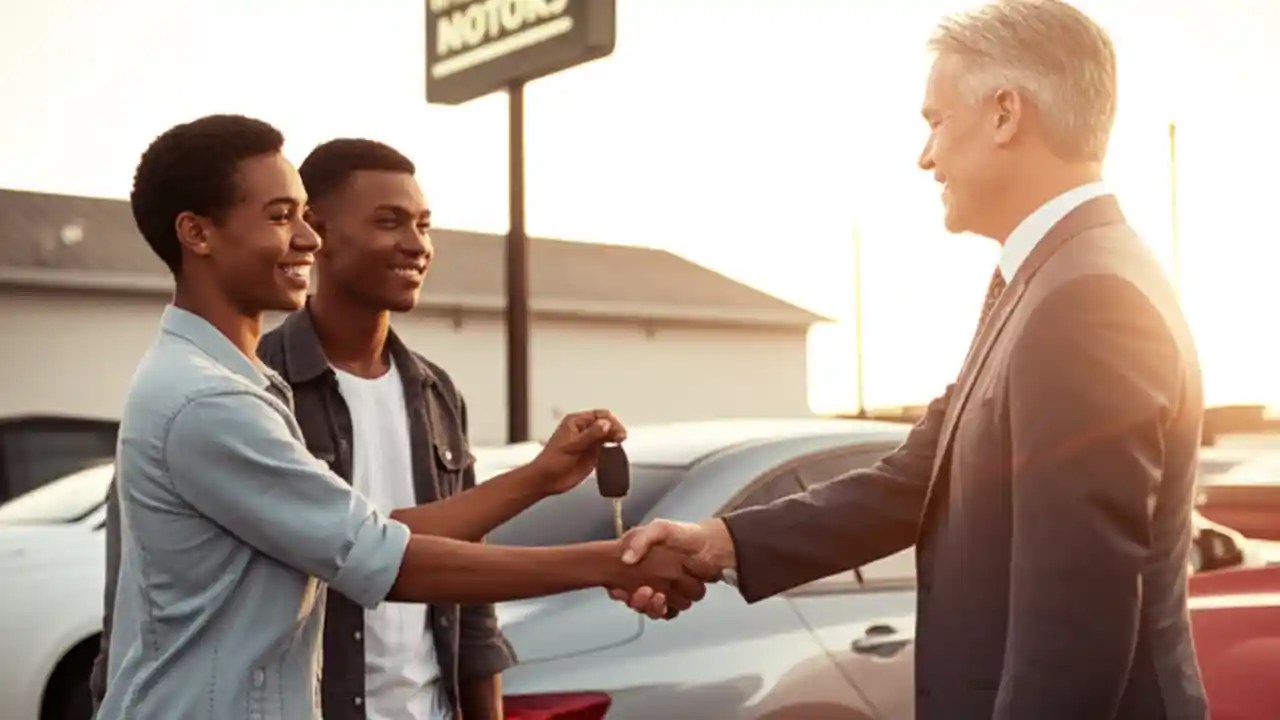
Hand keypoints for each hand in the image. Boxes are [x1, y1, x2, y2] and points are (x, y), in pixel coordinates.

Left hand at [527, 409, 626, 494]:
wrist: (547, 480)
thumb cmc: (553, 460)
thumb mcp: (572, 446)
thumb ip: (590, 435)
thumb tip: (606, 424)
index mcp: (576, 422)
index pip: (599, 415)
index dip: (610, 420)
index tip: (616, 429)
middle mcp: (584, 429)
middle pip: (606, 424)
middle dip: (614, 429)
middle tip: (621, 437)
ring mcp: (589, 442)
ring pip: (608, 435)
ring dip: (615, 438)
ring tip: (620, 443)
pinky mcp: (592, 455)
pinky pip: (607, 448)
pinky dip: (613, 448)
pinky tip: (616, 451)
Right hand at [609, 519, 733, 618]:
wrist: (711, 544)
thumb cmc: (683, 535)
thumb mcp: (660, 529)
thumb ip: (642, 539)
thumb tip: (626, 559)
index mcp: (637, 563)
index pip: (618, 583)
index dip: (617, 590)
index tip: (619, 589)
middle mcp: (647, 579)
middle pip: (633, 600)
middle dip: (636, 600)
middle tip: (645, 591)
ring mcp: (662, 591)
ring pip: (649, 609)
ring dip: (651, 607)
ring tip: (659, 596)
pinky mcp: (676, 600)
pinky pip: (667, 614)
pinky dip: (666, 612)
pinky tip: (668, 603)